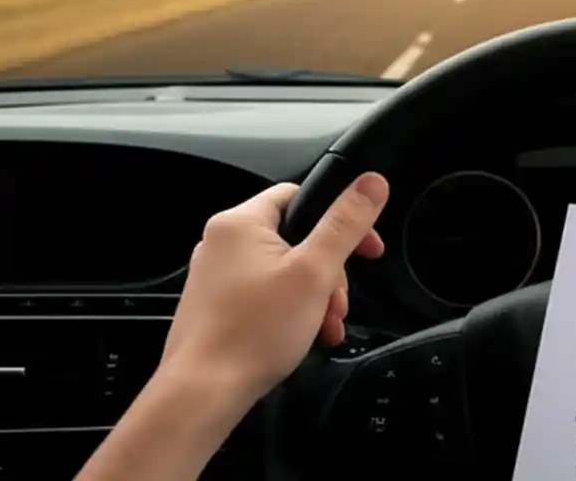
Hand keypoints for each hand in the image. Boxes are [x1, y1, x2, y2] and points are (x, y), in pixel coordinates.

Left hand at [160, 173, 388, 404]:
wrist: (203, 392)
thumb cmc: (253, 333)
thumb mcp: (315, 272)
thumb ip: (345, 223)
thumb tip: (371, 183)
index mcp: (240, 223)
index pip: (300, 196)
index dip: (340, 219)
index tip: (366, 247)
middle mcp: (221, 243)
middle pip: (296, 238)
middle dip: (329, 272)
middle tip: (338, 302)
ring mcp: (215, 276)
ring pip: (284, 270)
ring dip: (315, 295)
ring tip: (325, 326)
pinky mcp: (215, 305)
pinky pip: (265, 293)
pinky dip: (291, 309)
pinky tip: (305, 335)